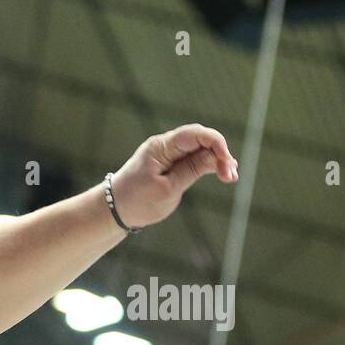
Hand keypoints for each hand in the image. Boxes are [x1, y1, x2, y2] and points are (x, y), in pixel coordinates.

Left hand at [109, 123, 238, 229]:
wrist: (113, 210)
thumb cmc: (136, 202)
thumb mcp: (168, 190)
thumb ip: (192, 170)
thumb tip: (217, 156)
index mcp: (161, 147)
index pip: (195, 134)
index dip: (217, 144)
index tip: (228, 163)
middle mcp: (165, 145)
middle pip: (200, 140)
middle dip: (219, 154)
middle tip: (231, 176)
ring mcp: (168, 153)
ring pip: (199, 149)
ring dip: (216, 160)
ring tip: (231, 177)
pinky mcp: (170, 163)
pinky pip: (193, 158)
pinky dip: (207, 165)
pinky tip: (222, 173)